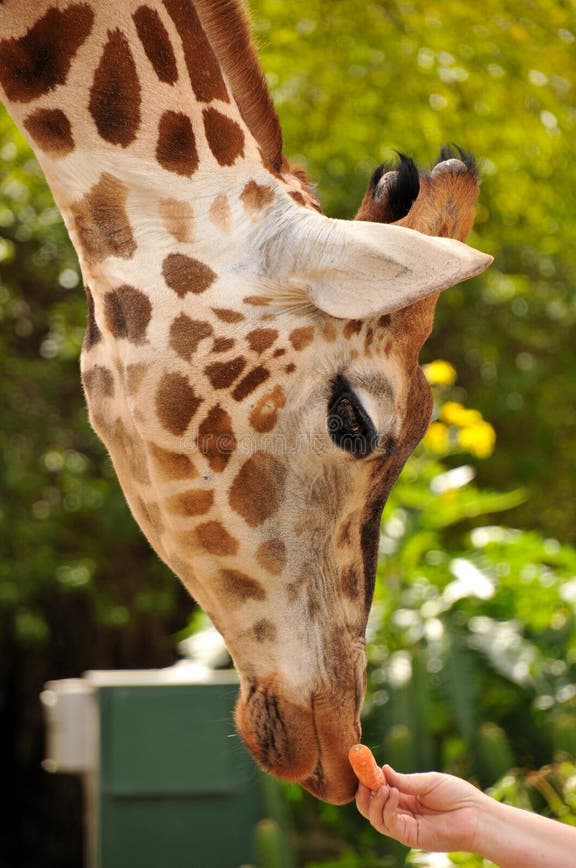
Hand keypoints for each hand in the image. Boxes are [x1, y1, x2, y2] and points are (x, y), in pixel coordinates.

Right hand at [355, 764, 484, 852]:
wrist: (477, 816)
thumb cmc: (458, 796)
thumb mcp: (428, 781)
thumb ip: (404, 780)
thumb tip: (382, 770)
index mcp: (406, 798)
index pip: (378, 790)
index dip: (368, 778)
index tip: (360, 762)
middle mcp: (402, 813)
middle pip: (370, 807)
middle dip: (364, 791)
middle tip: (363, 776)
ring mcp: (405, 826)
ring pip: (375, 817)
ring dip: (373, 799)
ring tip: (383, 786)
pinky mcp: (409, 837)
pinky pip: (389, 824)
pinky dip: (386, 807)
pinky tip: (393, 793)